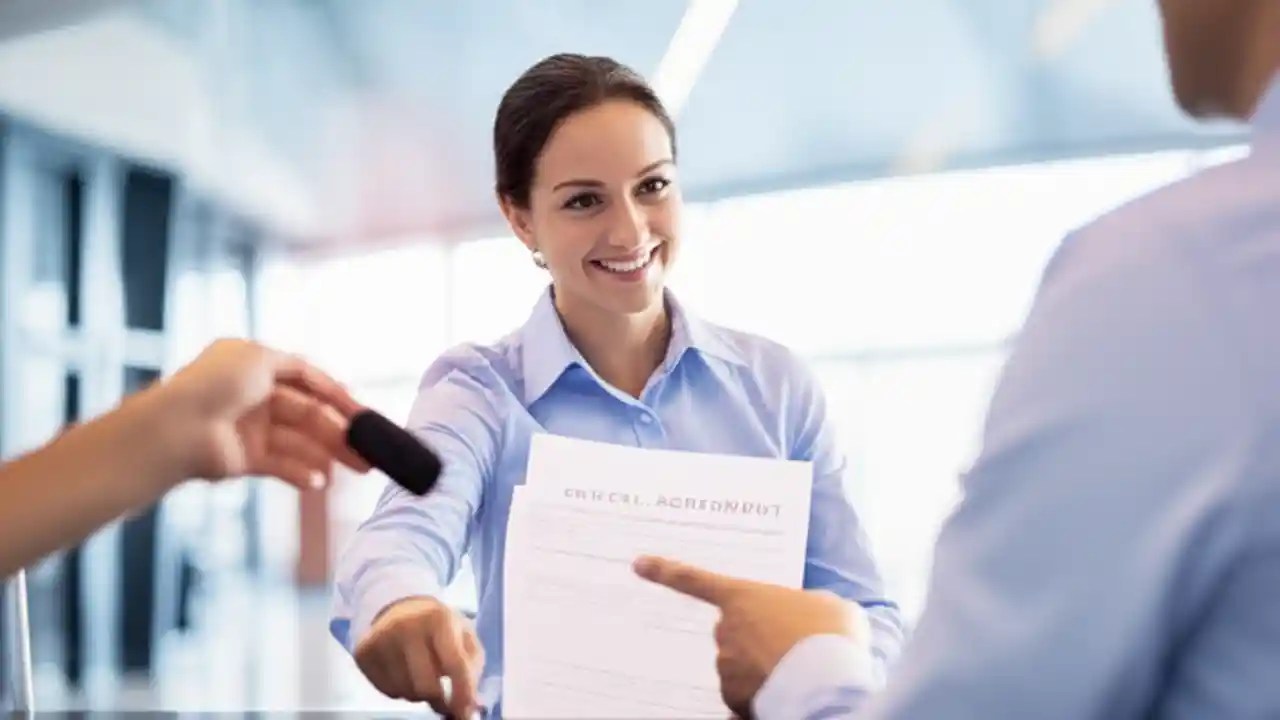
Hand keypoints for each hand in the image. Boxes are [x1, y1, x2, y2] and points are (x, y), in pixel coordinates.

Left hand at [154, 338, 370, 488]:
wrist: (178, 428)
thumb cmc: (217, 384)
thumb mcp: (260, 357)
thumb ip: (297, 368)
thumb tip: (325, 380)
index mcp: (259, 368)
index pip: (309, 382)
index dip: (339, 397)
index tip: (365, 416)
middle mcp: (257, 397)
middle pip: (310, 415)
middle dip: (342, 432)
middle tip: (370, 452)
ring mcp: (252, 430)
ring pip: (301, 442)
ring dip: (327, 455)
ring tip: (355, 470)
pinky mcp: (246, 460)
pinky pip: (282, 465)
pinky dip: (302, 473)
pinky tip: (319, 482)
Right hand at [354, 596, 484, 717]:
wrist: (400, 608)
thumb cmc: (439, 628)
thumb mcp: (464, 637)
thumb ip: (472, 669)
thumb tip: (471, 707)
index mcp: (438, 618)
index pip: (454, 664)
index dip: (462, 693)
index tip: (465, 712)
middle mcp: (406, 625)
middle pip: (426, 686)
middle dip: (439, 701)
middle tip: (443, 702)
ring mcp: (381, 639)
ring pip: (406, 692)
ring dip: (418, 694)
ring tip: (421, 675)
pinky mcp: (363, 653)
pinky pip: (387, 691)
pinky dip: (400, 690)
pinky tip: (403, 672)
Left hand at [634, 556, 868, 717]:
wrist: (832, 682)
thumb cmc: (832, 635)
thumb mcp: (827, 606)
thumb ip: (804, 608)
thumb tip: (803, 620)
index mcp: (743, 597)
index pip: (695, 581)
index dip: (664, 571)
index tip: (638, 564)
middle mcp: (727, 630)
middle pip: (731, 634)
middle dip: (754, 642)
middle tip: (791, 648)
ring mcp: (727, 666)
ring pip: (739, 669)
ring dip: (760, 672)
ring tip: (797, 674)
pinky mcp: (733, 699)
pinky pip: (742, 698)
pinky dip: (760, 698)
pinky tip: (786, 695)